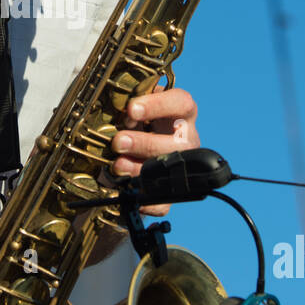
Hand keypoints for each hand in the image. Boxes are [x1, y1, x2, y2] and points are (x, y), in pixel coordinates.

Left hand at [110, 85, 199, 216]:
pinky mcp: (173, 192)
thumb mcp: (137, 110)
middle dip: (145, 143)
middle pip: (178, 142)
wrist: (140, 152)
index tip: (131, 109)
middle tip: (118, 142)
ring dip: (140, 169)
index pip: (181, 103)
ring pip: (171, 170)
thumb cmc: (139, 125)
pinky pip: (165, 202)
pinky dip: (147, 200)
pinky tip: (129, 192)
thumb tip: (118, 105)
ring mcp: (184, 166)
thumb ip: (132, 106)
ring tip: (117, 165)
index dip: (157, 105)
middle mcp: (187, 139)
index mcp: (182, 114)